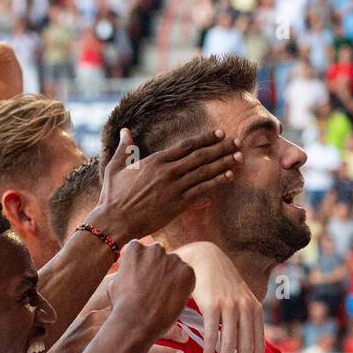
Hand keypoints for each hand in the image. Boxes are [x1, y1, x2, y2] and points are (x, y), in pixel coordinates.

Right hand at [31, 293, 187, 352]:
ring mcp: (103, 347)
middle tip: (185, 334)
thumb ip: (106, 311)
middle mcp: (104, 325)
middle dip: (168, 329)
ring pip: (142, 347)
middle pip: (144, 323)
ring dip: (164, 352)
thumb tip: (128, 301)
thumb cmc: (70, 346)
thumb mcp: (85, 322)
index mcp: (101, 311)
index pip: (135, 304)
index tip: (174, 309)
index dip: (157, 306)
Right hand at [88, 128, 240, 245]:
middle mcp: (168, 171)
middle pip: (200, 156)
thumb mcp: (115, 167)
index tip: (219, 134)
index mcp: (155, 160)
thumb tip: (125, 131)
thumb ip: (124, 148)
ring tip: (239, 157)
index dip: (205, 139)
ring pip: (204, 172)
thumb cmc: (113, 196)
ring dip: (224, 163)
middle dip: (221, 148)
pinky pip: (202, 191)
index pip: (186, 146)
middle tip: (237, 142)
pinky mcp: (177, 205)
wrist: (115, 220)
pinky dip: (216, 183)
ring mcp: (174, 188)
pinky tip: (229, 177)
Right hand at [109, 241, 196, 335]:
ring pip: (175, 267)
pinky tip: (172, 299)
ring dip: (172, 278)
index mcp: (135, 247)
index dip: (144, 269)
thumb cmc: (122, 305)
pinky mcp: (187, 271)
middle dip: (159, 270)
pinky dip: (184, 288)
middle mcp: (155, 248)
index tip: (143, 282)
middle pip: (160, 257)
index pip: (144, 253)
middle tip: (155, 290)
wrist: (136, 321)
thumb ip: (127, 271)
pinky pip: (188, 277)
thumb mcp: (115, 282)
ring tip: (163, 297)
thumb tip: (130, 270)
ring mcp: (172, 258)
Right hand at [173, 241, 263, 352]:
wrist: (202, 257)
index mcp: (255, 309)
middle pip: (247, 348)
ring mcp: (230, 305)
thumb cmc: (218, 283)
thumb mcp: (237, 300)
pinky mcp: (213, 303)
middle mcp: (246, 307)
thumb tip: (242, 347)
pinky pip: (213, 334)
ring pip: (231, 344)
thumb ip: (242, 320)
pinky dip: (211, 351)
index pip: (259, 344)